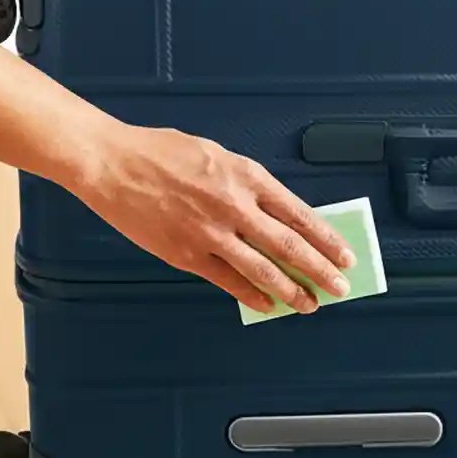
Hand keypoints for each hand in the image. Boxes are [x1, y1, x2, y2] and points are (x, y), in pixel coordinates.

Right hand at [69, 124, 355, 313]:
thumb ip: (250, 185)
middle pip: (289, 245)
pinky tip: (269, 305)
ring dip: (292, 290)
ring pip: (263, 269)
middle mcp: (234, 205)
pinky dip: (252, 295)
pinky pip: (228, 280)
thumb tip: (281, 215)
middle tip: (341, 287)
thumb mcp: (219, 156)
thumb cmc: (163, 153)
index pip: (300, 214)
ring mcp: (210, 233)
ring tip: (311, 304)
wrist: (111, 163)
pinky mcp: (185, 253)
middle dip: (320, 270)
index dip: (327, 239)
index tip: (345, 255)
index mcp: (247, 176)